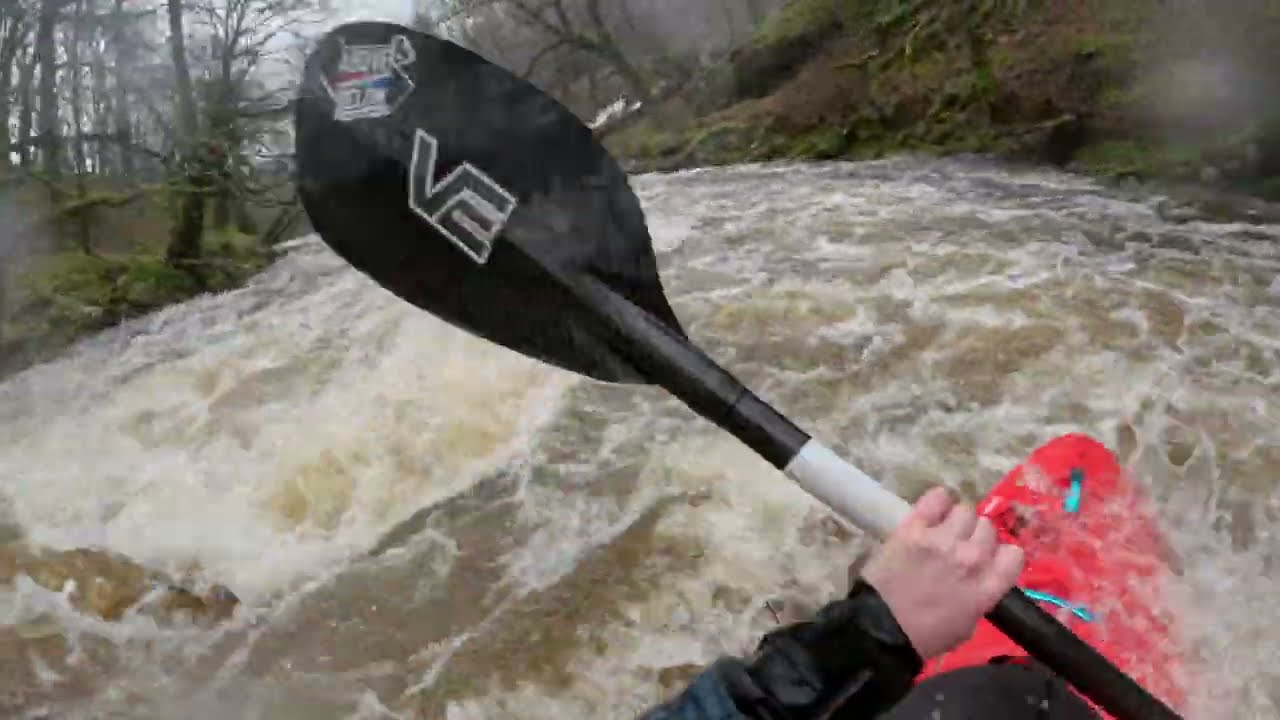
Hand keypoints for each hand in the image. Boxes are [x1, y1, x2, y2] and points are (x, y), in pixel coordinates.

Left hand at [859, 486, 1024, 658]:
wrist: (880, 627)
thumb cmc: (924, 636)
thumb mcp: (966, 626)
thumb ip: (980, 596)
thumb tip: (980, 578)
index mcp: (987, 588)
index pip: (1014, 554)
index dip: (1001, 555)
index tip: (989, 560)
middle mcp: (971, 559)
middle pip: (988, 529)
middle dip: (976, 537)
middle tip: (959, 547)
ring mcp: (943, 540)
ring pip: (966, 511)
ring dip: (957, 520)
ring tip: (943, 530)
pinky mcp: (914, 528)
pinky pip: (937, 497)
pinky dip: (938, 501)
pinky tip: (933, 511)